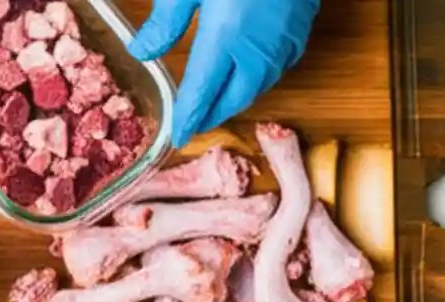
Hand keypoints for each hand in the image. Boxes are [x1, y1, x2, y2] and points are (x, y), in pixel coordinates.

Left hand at [129, 0, 318, 146]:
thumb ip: (166, 20)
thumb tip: (142, 51)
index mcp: (226, 39)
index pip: (201, 94)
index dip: (188, 119)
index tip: (177, 137)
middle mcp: (258, 51)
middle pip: (234, 99)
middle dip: (212, 115)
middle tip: (193, 122)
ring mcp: (285, 42)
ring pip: (259, 86)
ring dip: (236, 98)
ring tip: (216, 103)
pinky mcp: (301, 30)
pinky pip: (277, 68)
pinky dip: (257, 78)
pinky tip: (246, 72)